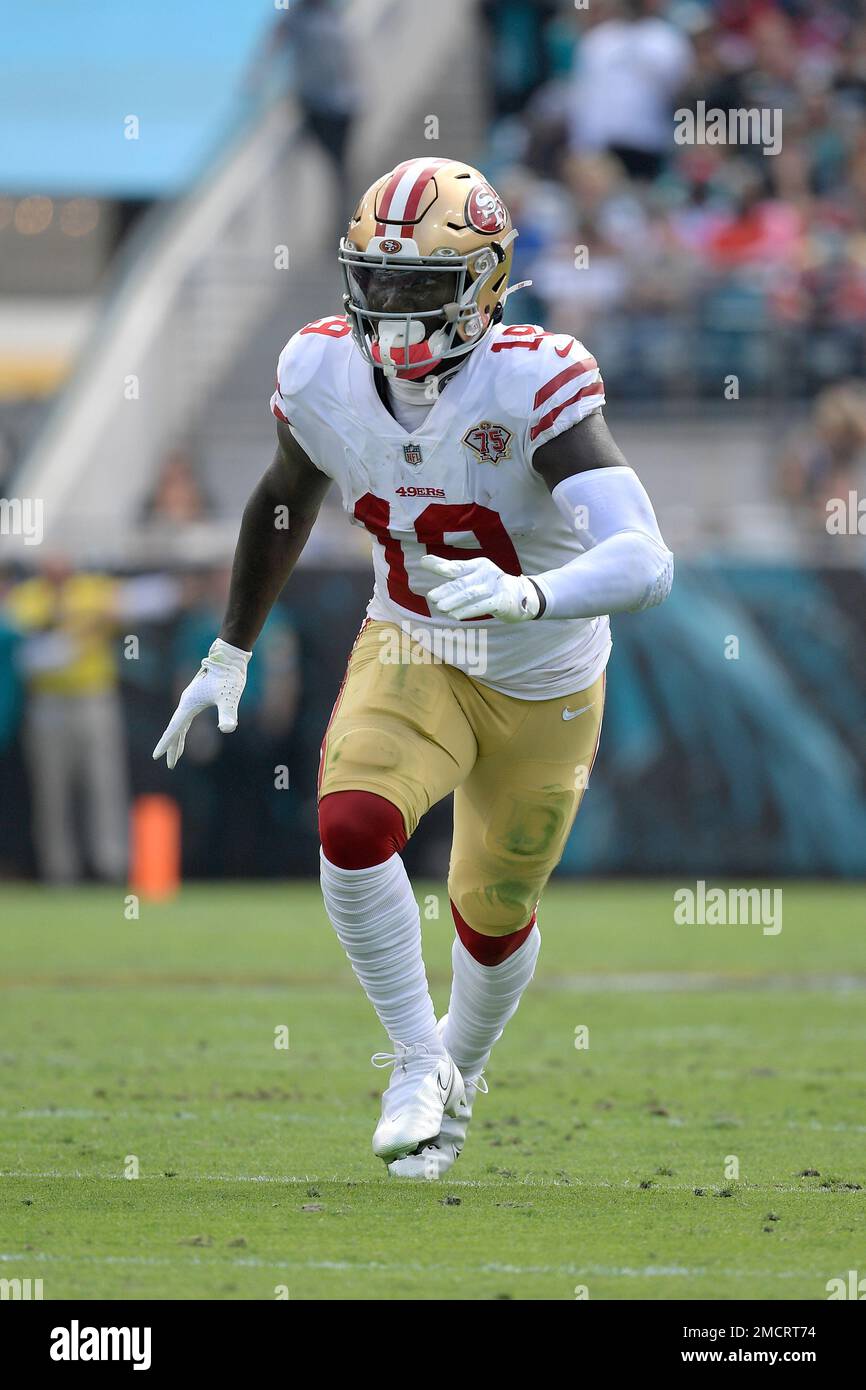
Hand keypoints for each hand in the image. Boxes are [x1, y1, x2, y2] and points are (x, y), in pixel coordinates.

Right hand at [152, 638, 250, 769]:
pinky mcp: (198, 697)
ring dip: (177, 739)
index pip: (174, 728)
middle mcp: (187, 703)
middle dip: (172, 747)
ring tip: (175, 756)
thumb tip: (228, 729)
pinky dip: (183, 730)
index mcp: (189, 704)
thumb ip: (228, 713)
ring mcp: (191, 700)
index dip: (166, 743)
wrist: (229, 658)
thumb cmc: (229, 676)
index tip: (156, 756)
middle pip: (175, 729)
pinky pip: (186, 718)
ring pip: (180, 724)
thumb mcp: (229, 697)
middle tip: (169, 764)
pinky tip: (183, 734)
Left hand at [421, 554, 540, 622]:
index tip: (424, 562)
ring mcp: (495, 587)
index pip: (456, 566)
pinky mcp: (501, 601)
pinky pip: (483, 606)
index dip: (440, 565)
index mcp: (478, 565)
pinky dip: (468, 611)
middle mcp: (486, 573)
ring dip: (455, 601)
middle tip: (432, 597)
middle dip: (446, 590)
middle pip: (463, 582)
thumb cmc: (490, 585)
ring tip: (441, 607)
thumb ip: (451, 569)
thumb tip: (424, 561)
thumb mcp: (473, 574)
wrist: (521, 595)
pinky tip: (456, 616)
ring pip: (472, 594)